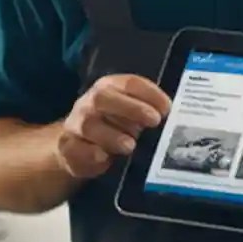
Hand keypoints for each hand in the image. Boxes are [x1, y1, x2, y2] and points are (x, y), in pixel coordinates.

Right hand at [55, 74, 171, 178]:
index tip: (167, 108)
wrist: (78, 146)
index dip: (149, 93)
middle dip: (131, 108)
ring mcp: (76, 124)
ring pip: (88, 124)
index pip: (129, 83)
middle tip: (154, 121)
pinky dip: (90, 153)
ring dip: (111, 134)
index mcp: (109, 88)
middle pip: (104, 98)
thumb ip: (148, 114)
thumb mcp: (131, 116)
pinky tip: (104, 158)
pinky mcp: (67, 147)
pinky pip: (75, 148)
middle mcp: (90, 102)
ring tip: (131, 146)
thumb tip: (174, 120)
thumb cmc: (114, 126)